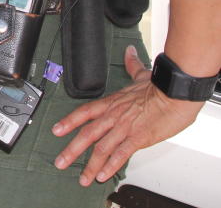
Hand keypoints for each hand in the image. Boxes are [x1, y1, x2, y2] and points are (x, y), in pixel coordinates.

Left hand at [52, 44, 203, 184]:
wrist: (175, 94)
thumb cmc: (159, 86)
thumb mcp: (140, 74)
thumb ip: (131, 66)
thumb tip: (129, 53)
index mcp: (111, 103)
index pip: (83, 113)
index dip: (68, 122)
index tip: (56, 131)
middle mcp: (113, 117)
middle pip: (87, 134)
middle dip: (71, 150)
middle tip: (60, 162)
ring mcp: (124, 128)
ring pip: (101, 148)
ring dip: (91, 165)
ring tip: (83, 178)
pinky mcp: (138, 138)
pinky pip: (121, 154)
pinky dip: (111, 165)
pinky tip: (103, 175)